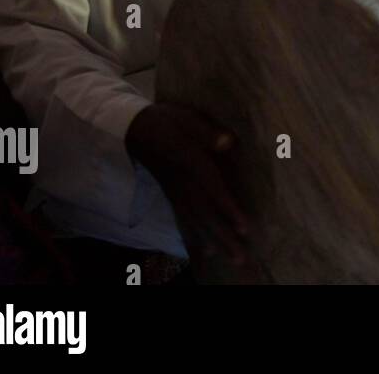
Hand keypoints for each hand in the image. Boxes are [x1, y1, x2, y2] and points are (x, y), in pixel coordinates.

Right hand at [126, 102, 249, 264]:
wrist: (134, 129)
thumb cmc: (167, 121)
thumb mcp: (187, 118)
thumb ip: (207, 132)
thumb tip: (227, 141)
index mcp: (190, 162)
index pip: (212, 188)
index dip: (228, 207)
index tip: (244, 227)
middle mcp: (183, 183)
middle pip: (206, 213)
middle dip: (225, 236)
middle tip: (242, 258)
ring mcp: (176, 192)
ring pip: (197, 221)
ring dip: (216, 241)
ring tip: (234, 259)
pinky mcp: (172, 196)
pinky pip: (185, 221)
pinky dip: (197, 237)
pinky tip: (208, 253)